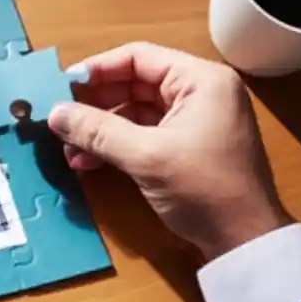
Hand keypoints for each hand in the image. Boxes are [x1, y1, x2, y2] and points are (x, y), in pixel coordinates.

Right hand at [48, 42, 292, 260]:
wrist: (247, 243)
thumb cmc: (204, 189)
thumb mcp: (146, 157)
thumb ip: (97, 130)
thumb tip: (53, 114)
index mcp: (201, 81)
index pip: (138, 58)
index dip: (97, 70)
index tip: (62, 86)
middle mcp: (200, 93)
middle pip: (134, 84)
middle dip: (94, 105)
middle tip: (61, 120)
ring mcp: (195, 121)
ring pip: (134, 112)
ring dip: (100, 129)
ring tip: (69, 148)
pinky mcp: (187, 147)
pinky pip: (143, 134)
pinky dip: (115, 145)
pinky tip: (87, 161)